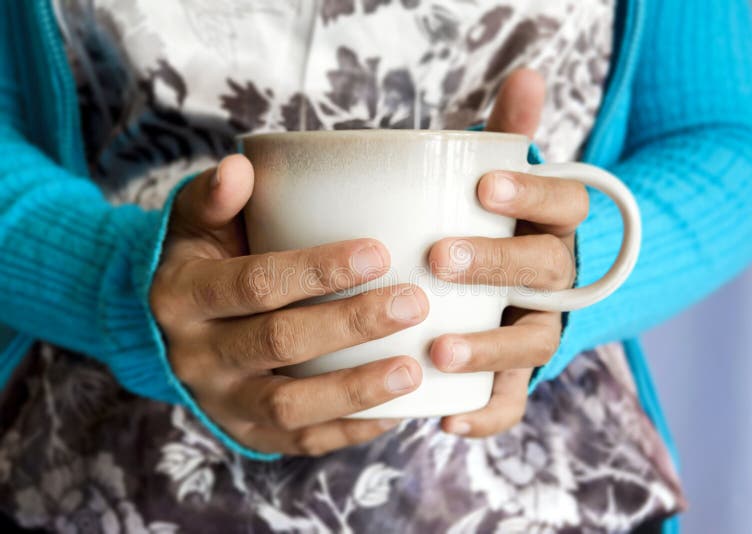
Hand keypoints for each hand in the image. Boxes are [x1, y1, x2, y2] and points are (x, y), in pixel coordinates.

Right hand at [150, 155, 427, 455]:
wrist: (172, 327)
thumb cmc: (204, 259)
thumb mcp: (194, 222)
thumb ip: (215, 197)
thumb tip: (240, 167)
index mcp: (183, 295)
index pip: (254, 283)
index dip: (316, 271)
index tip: (379, 253)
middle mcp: (195, 356)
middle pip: (278, 342)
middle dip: (350, 324)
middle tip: (413, 303)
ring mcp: (221, 403)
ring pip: (290, 406)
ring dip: (355, 390)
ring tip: (414, 369)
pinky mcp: (247, 435)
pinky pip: (301, 442)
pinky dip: (351, 429)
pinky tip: (399, 408)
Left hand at [429, 69, 588, 436]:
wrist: (518, 283)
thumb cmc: (495, 224)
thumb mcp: (503, 176)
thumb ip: (509, 133)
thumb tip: (527, 73)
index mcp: (554, 225)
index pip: (564, 202)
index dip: (533, 192)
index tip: (488, 183)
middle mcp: (557, 280)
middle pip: (545, 274)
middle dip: (497, 266)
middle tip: (441, 258)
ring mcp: (541, 329)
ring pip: (531, 343)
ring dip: (489, 349)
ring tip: (439, 350)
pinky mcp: (520, 374)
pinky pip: (514, 401)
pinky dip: (486, 416)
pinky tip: (446, 419)